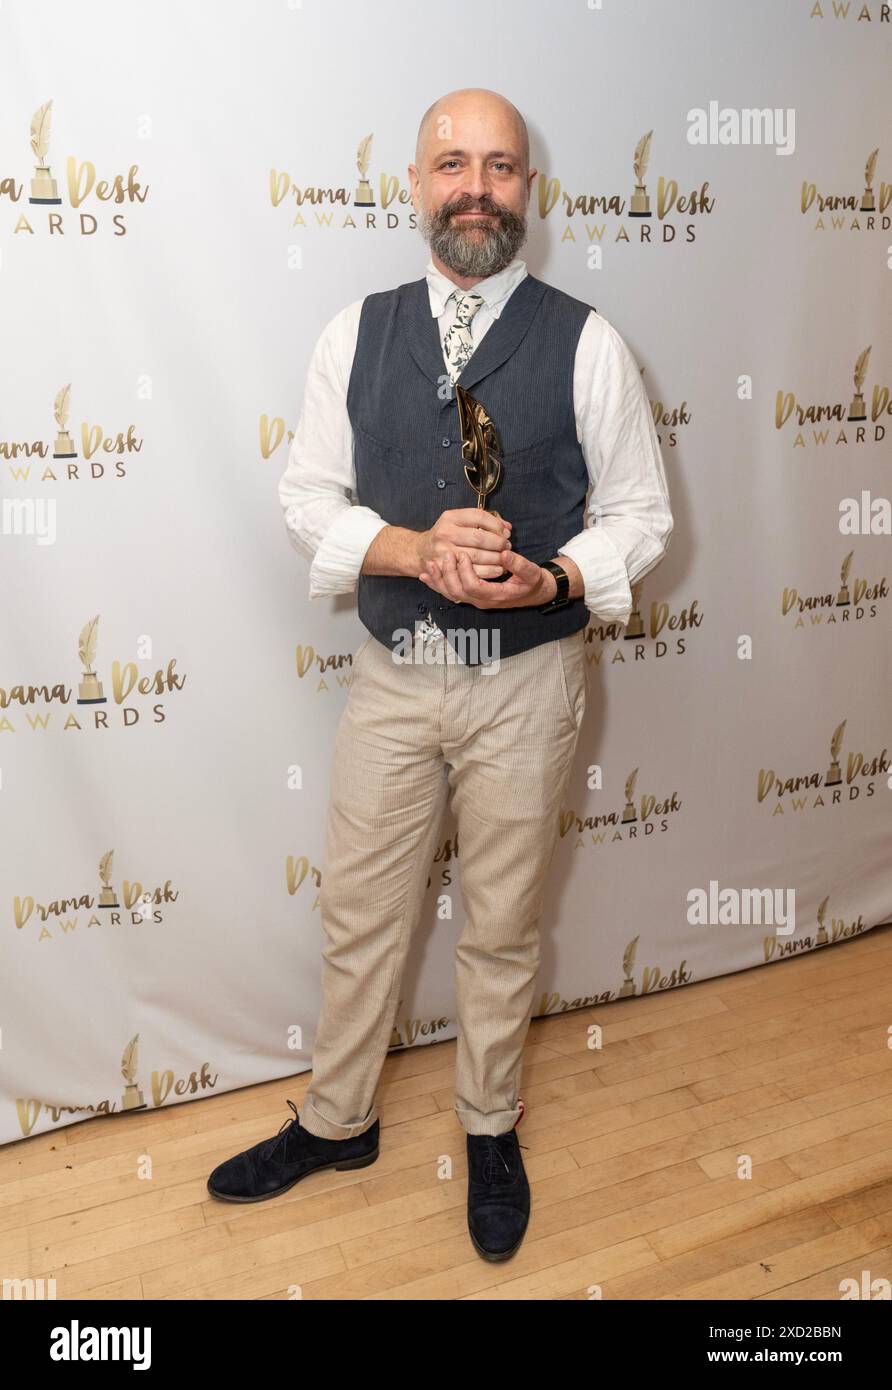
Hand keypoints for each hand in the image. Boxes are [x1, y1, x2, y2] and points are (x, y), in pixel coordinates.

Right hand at [416, 508, 512, 580]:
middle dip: (498, 543)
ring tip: (504, 558)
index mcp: (450, 517)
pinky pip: (472, 571)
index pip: (479, 517)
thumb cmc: (446, 536)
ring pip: (478, 556)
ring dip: (496, 558)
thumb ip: (482, 522)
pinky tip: (498, 569)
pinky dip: (489, 571)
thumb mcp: (459, 522)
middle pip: (480, 538)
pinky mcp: (446, 569)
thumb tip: (507, 527)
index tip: (505, 532)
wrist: (421, 552)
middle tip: (507, 546)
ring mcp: (444, 552)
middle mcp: (445, 533)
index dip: (497, 525)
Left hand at [419, 545, 555, 609]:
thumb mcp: (531, 573)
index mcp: (496, 595)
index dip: (466, 572)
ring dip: (439, 579)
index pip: (474, 587)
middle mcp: (482, 600)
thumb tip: (505, 554)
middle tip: (446, 555)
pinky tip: (426, 574)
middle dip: (449, 574)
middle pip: (458, 592)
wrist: (533, 592)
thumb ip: (519, 565)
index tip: (463, 555)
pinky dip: (436, 583)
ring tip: (431, 564)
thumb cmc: (532, 582)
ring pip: (450, 594)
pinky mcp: (470, 594)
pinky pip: (449, 592)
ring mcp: (474, 599)